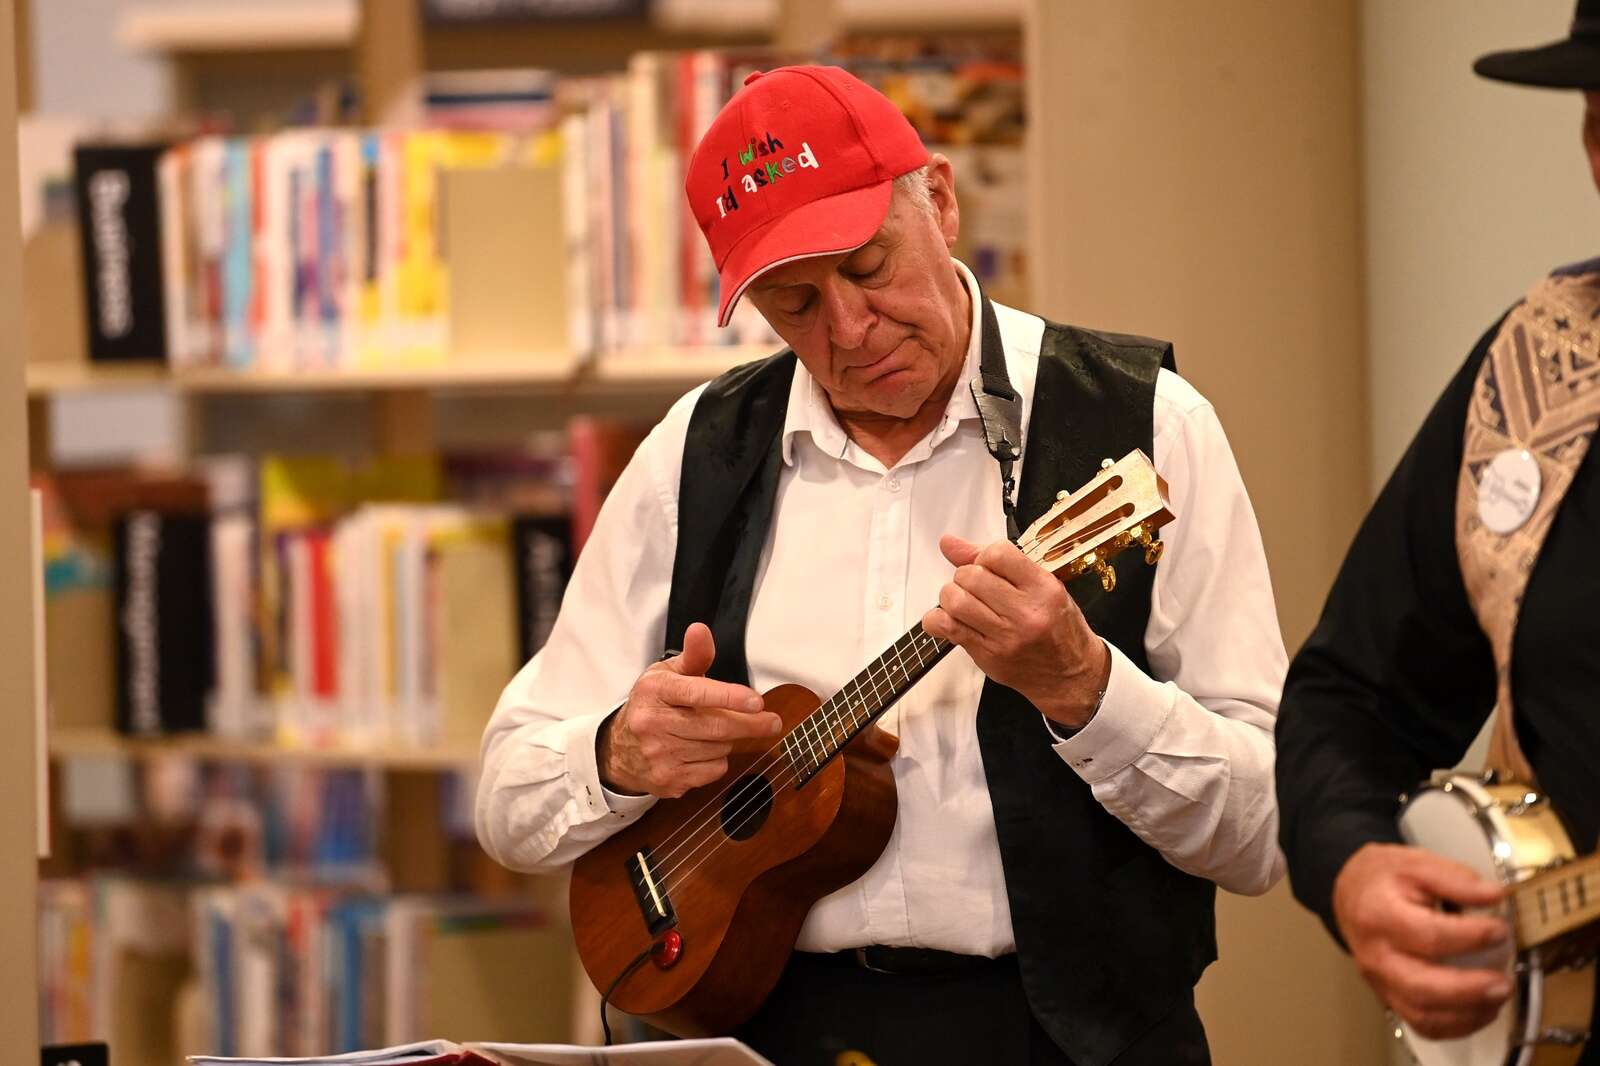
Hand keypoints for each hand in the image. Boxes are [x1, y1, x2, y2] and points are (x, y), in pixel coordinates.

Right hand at [598, 622, 782, 797]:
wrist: (619, 749)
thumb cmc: (653, 705)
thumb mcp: (667, 674)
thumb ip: (692, 655)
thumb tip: (701, 630)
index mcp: (655, 690)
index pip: (696, 692)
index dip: (729, 696)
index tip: (757, 701)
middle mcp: (653, 723)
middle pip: (715, 725)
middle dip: (750, 724)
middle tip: (772, 722)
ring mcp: (659, 755)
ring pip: (718, 748)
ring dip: (729, 740)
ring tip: (719, 731)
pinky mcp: (668, 780)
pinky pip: (712, 771)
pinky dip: (718, 760)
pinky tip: (705, 750)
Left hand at [921, 534, 1109, 728]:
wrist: (1070, 674)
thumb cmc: (1058, 626)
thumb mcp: (1042, 586)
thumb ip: (997, 562)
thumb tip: (948, 542)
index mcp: (1043, 589)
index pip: (998, 554)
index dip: (983, 556)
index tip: (988, 566)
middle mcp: (1026, 613)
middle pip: (971, 576)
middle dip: (965, 576)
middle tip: (974, 587)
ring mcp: (1005, 637)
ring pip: (956, 601)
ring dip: (951, 596)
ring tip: (963, 602)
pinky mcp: (988, 655)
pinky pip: (948, 629)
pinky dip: (937, 619)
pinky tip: (949, 619)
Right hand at [1333, 843, 1511, 1039]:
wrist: (1351, 893)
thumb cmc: (1383, 879)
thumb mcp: (1416, 863)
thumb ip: (1456, 879)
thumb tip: (1495, 896)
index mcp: (1379, 915)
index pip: (1428, 935)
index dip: (1470, 937)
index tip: (1500, 930)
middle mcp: (1375, 955)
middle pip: (1421, 986)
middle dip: (1469, 990)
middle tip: (1503, 982)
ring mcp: (1380, 981)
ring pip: (1422, 1014)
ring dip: (1467, 1013)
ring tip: (1497, 997)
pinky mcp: (1390, 997)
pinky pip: (1423, 1024)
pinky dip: (1456, 1026)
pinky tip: (1481, 1010)